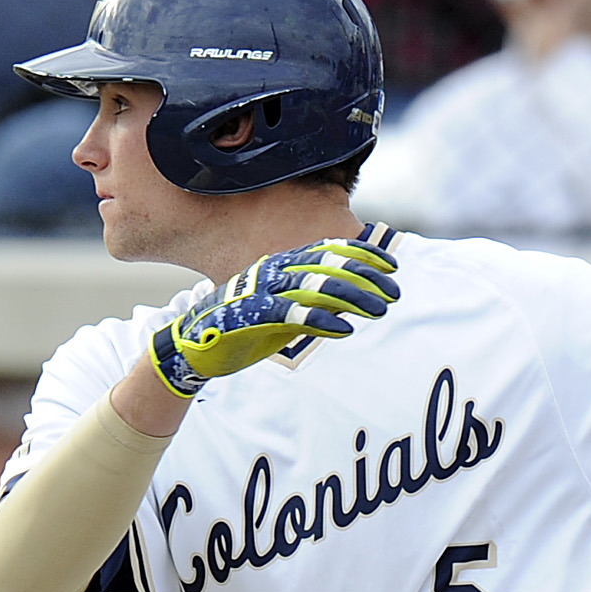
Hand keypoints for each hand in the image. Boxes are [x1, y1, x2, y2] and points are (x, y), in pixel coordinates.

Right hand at [149, 239, 398, 398]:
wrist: (196, 342)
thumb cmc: (245, 323)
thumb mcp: (284, 304)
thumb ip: (312, 296)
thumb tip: (353, 295)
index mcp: (284, 262)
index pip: (331, 249)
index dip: (363, 254)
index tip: (391, 265)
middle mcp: (276, 270)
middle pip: (330, 266)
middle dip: (366, 277)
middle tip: (394, 292)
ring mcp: (265, 291)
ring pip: (317, 286)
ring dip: (353, 297)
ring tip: (379, 310)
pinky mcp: (255, 315)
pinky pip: (293, 315)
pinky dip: (321, 320)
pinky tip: (345, 329)